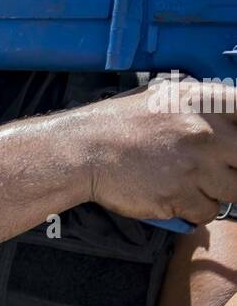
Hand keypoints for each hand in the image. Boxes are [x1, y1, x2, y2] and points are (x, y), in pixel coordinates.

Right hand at [74, 77, 236, 226]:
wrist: (84, 150)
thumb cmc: (120, 121)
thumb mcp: (163, 93)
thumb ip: (200, 99)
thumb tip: (227, 110)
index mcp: (203, 102)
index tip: (231, 148)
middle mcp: (205, 132)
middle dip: (233, 168)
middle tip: (216, 170)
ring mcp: (194, 166)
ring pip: (235, 191)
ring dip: (218, 191)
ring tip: (195, 185)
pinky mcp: (180, 196)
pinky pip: (209, 212)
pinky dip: (196, 210)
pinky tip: (179, 198)